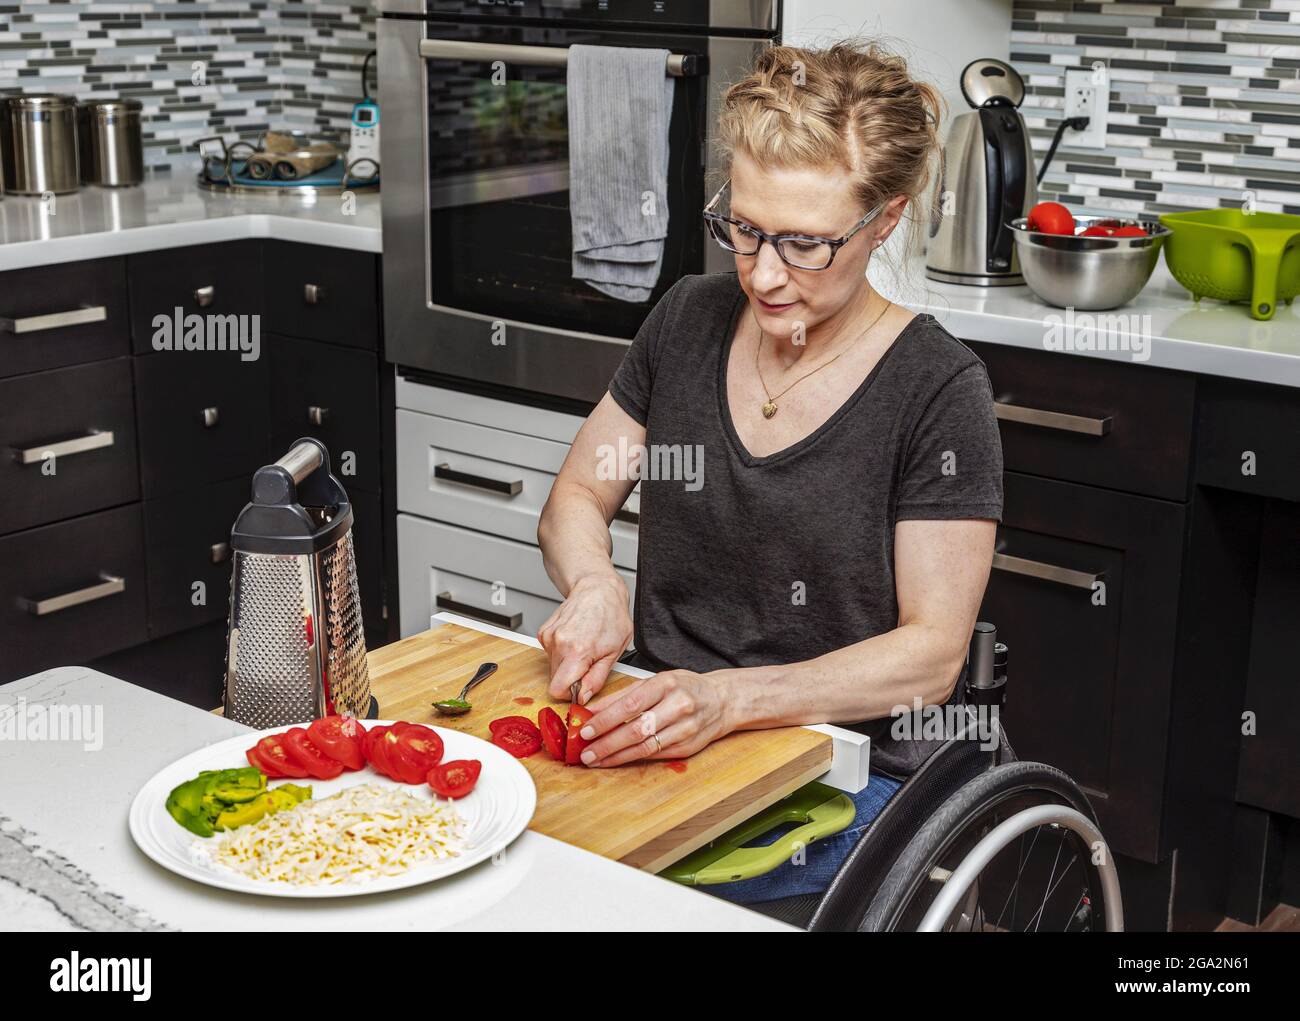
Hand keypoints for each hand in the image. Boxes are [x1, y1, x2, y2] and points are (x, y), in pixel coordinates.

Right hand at [538, 574, 633, 703]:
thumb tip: (583, 697)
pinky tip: (575, 638)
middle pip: (555, 680)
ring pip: (553, 667)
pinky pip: (550, 654)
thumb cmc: (611, 616)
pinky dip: (562, 652)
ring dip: (567, 664)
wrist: (597, 589)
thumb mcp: (615, 652)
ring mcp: (549, 636)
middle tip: (589, 662)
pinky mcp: (543, 632)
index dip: (570, 693)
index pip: (557, 690)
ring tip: (584, 647)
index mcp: (577, 651)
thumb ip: (597, 679)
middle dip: (571, 678)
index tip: (581, 686)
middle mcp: (558, 643)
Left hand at [578, 669, 733, 766]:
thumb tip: (592, 710)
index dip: (606, 720)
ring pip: (644, 747)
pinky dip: (632, 759)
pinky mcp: (687, 747)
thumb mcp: (656, 681)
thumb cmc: (685, 687)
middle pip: (636, 729)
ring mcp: (685, 729)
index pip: (630, 705)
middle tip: (586, 751)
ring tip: (596, 760)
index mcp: (667, 684)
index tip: (586, 730)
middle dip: (607, 743)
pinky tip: (616, 760)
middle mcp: (678, 706)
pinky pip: (654, 755)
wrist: (722, 701)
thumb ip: (624, 695)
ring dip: (616, 756)